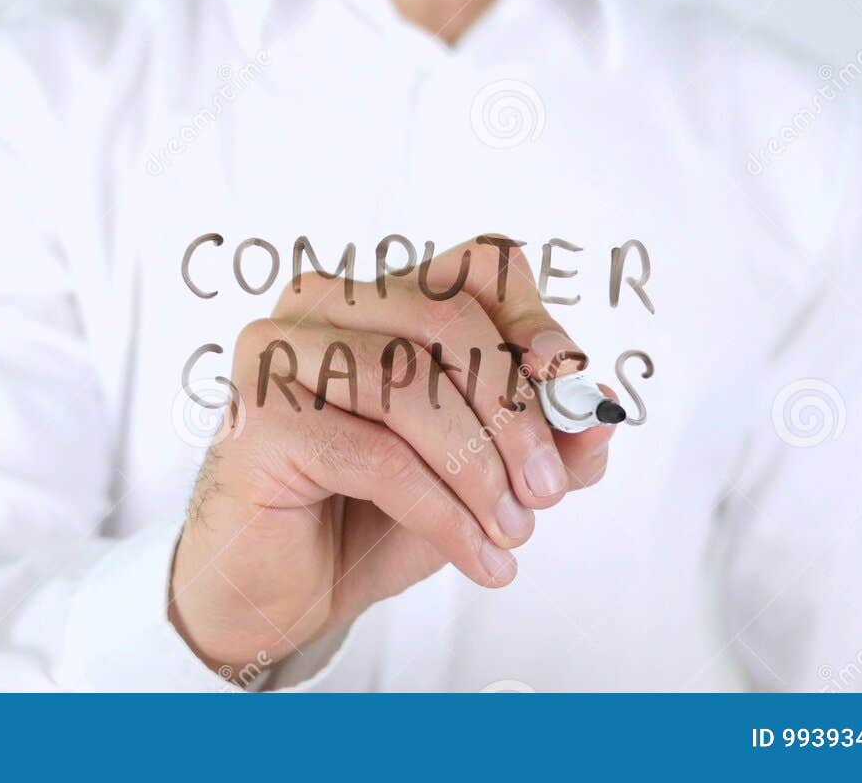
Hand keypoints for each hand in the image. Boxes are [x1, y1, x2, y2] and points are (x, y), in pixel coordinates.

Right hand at [168, 235, 618, 672]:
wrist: (279, 592)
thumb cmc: (371, 516)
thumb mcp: (479, 476)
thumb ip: (544, 442)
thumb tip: (601, 414)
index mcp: (377, 298)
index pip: (475, 267)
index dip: (532, 320)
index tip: (571, 392)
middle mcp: (321, 305)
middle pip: (448, 319)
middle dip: (514, 413)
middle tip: (547, 491)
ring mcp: (279, 353)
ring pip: (410, 386)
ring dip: (479, 470)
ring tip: (512, 532)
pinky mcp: (260, 418)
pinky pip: (377, 455)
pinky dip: (442, 512)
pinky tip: (477, 556)